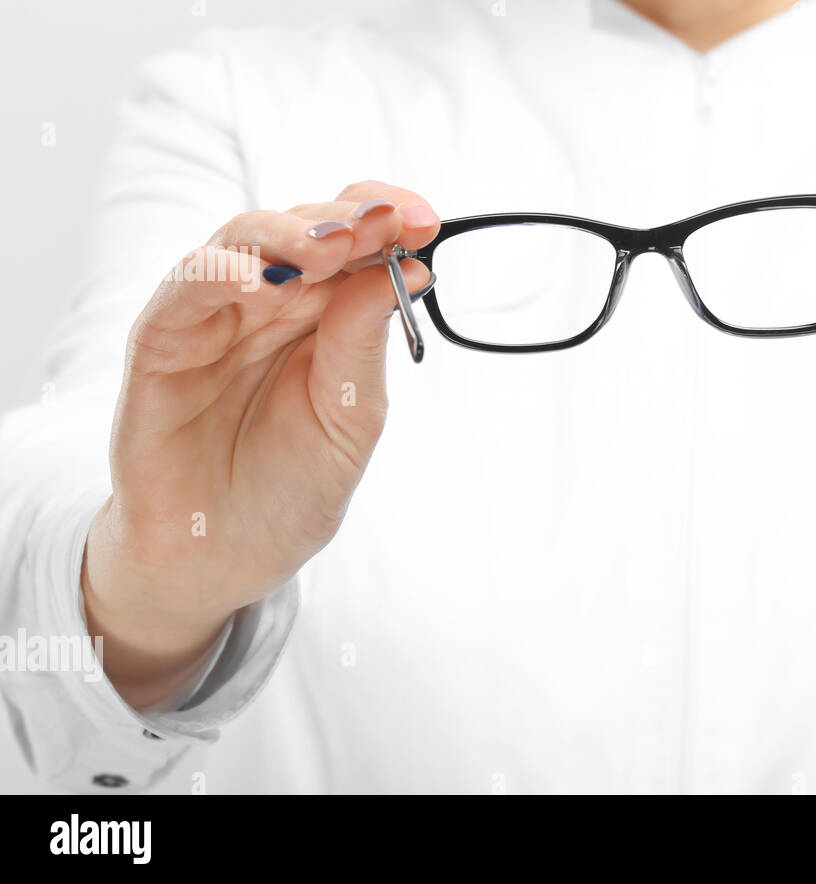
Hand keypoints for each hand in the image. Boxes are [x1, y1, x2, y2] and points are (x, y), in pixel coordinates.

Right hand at [83, 181, 438, 706]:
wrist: (224, 559)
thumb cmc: (290, 489)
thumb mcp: (350, 417)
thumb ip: (365, 343)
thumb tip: (413, 267)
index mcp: (323, 315)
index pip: (352, 240)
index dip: (385, 218)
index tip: (425, 221)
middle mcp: (269, 303)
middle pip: (303, 230)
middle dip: (348, 221)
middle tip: (385, 223)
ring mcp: (213, 318)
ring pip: (242, 242)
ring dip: (290, 236)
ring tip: (330, 249)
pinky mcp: (160, 344)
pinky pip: (185, 291)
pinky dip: (221, 276)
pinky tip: (261, 285)